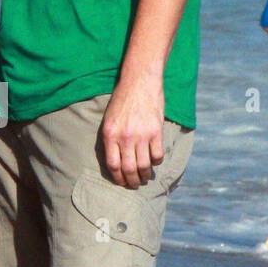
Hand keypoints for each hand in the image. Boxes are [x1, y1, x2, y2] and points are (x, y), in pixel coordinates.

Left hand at [100, 73, 164, 188]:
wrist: (139, 82)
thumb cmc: (122, 100)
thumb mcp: (109, 119)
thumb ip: (111, 139)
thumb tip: (115, 161)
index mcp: (110, 135)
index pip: (113, 165)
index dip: (118, 178)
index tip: (122, 182)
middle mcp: (125, 137)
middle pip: (129, 169)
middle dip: (132, 181)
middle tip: (135, 184)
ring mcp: (142, 135)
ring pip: (144, 165)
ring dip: (145, 175)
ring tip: (146, 177)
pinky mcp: (156, 131)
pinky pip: (157, 155)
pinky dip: (156, 162)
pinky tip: (155, 162)